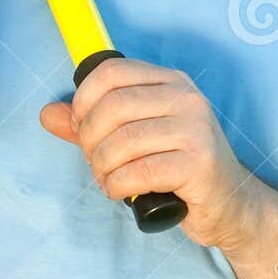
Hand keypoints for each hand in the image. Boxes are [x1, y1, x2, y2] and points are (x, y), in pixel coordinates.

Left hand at [38, 56, 263, 250]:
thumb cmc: (180, 169)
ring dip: (102, 169)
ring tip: (108, 180)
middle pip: (112, 108)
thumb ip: (92, 126)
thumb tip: (47, 114)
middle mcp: (187, 98)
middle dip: (90, 142)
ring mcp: (196, 129)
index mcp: (171, 82)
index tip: (82, 129)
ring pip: (121, 143)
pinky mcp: (199, 163)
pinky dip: (118, 186)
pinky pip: (138, 172)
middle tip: (95, 163)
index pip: (111, 73)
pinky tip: (122, 192)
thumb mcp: (135, 140)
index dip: (83, 101)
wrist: (231, 205)